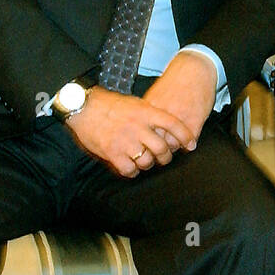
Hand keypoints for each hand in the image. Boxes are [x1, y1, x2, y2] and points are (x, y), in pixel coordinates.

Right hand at [64, 86, 196, 177]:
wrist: (83, 107)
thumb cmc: (110, 104)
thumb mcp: (135, 103)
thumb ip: (151, 114)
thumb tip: (168, 126)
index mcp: (146, 112)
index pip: (173, 125)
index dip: (185, 136)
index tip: (191, 145)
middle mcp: (138, 127)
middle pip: (162, 148)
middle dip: (166, 156)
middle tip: (164, 156)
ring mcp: (125, 141)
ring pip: (147, 162)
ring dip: (149, 164)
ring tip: (145, 160)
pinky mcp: (112, 153)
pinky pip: (129, 170)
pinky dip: (132, 171)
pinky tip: (130, 166)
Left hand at [142, 51, 216, 147]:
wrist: (194, 69)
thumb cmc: (176, 81)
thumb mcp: (155, 96)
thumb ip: (148, 113)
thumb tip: (141, 129)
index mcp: (149, 109)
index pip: (142, 136)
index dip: (145, 143)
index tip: (148, 145)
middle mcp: (162, 115)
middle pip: (155, 143)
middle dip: (158, 148)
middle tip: (163, 149)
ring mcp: (178, 120)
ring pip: (172, 146)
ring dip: (175, 147)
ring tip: (177, 143)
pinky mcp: (194, 122)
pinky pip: (189, 142)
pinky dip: (189, 144)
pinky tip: (189, 141)